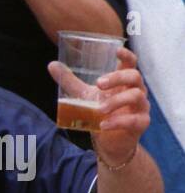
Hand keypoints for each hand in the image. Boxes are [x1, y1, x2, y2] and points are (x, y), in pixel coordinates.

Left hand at [49, 47, 148, 166]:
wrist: (110, 142)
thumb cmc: (101, 113)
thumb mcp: (85, 96)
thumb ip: (71, 81)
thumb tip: (52, 65)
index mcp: (124, 82)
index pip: (131, 64)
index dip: (127, 55)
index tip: (116, 50)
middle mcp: (136, 91)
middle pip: (134, 77)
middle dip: (118, 78)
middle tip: (99, 84)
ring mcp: (141, 107)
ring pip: (136, 96)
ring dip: (116, 101)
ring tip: (99, 110)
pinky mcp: (141, 123)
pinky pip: (134, 120)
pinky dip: (117, 122)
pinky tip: (103, 125)